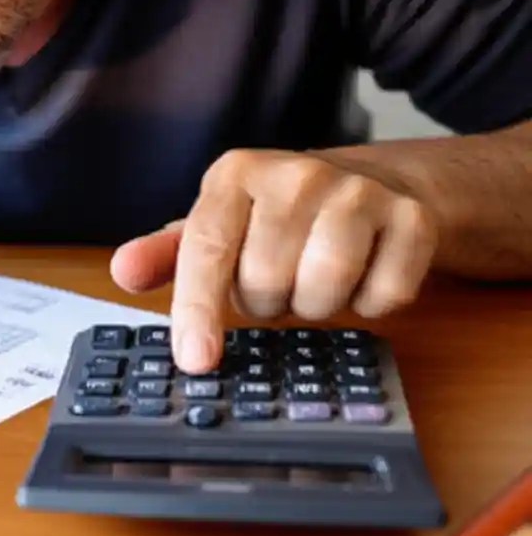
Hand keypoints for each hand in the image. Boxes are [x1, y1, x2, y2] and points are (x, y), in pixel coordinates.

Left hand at [110, 149, 437, 373]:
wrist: (372, 184)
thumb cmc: (275, 219)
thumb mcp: (216, 228)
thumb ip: (166, 254)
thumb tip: (123, 270)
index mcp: (234, 175)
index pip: (205, 248)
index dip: (196, 309)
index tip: (195, 361)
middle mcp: (296, 174)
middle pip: (266, 281)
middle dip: (266, 302)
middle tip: (275, 283)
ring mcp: (359, 191)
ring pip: (324, 290)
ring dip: (316, 306)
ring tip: (312, 280)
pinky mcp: (412, 217)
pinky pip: (385, 296)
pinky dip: (371, 305)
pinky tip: (361, 277)